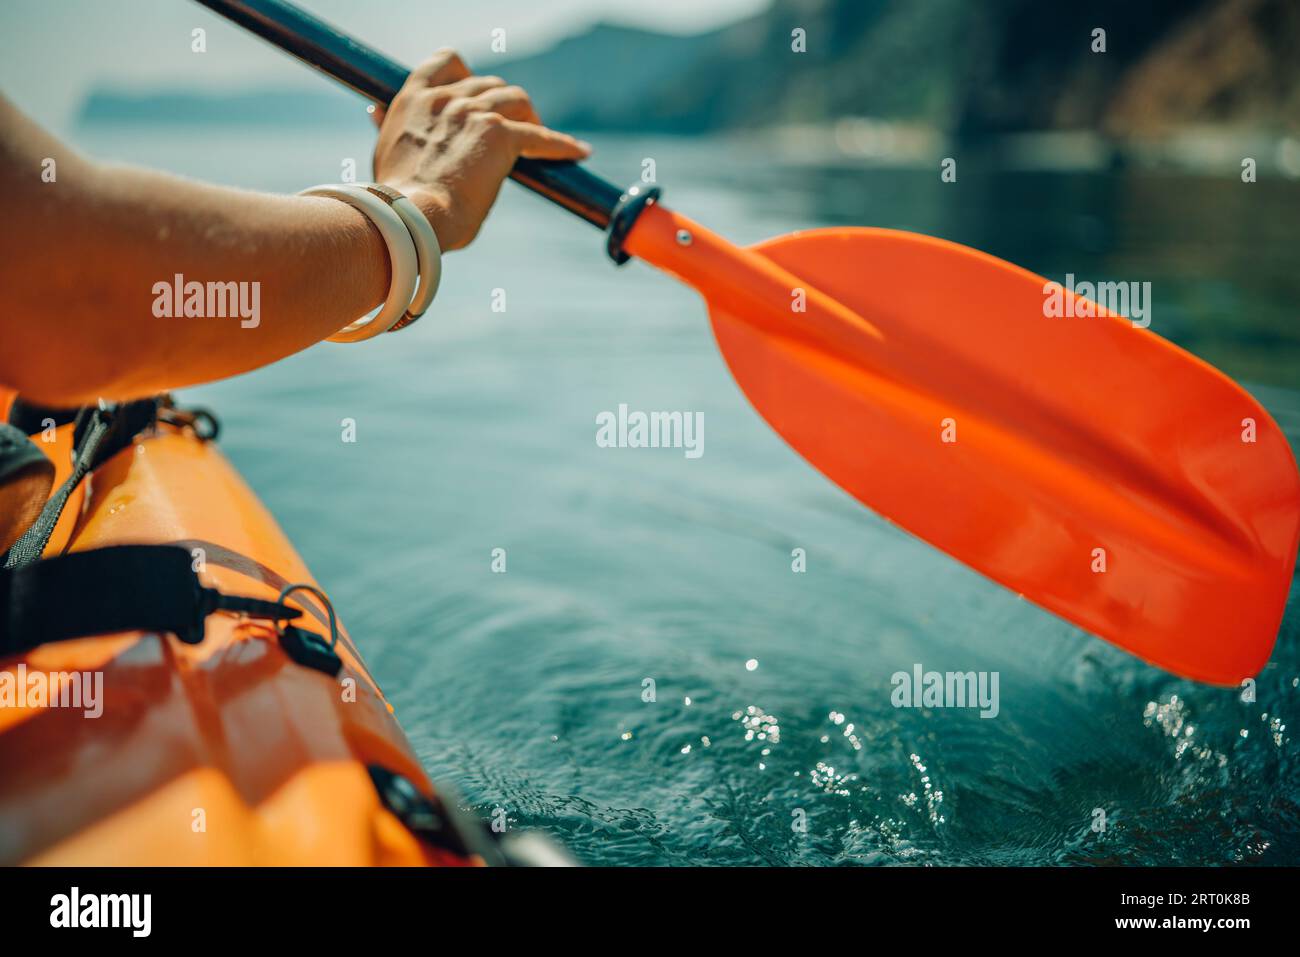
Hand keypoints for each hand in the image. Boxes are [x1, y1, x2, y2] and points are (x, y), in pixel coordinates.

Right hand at [372, 49, 590, 250]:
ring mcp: (474, 114)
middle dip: (503, 105)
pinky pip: (541, 136)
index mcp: (415, 100)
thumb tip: (375, 113)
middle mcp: (446, 99)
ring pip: (516, 100)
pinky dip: (562, 144)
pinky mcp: (500, 137)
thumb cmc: (397, 200)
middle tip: (512, 130)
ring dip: (529, 117)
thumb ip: (388, 129)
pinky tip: (579, 153)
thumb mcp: (385, 154)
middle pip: (489, 84)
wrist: (410, 217)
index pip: (448, 62)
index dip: (468, 76)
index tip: (476, 95)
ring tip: (536, 138)